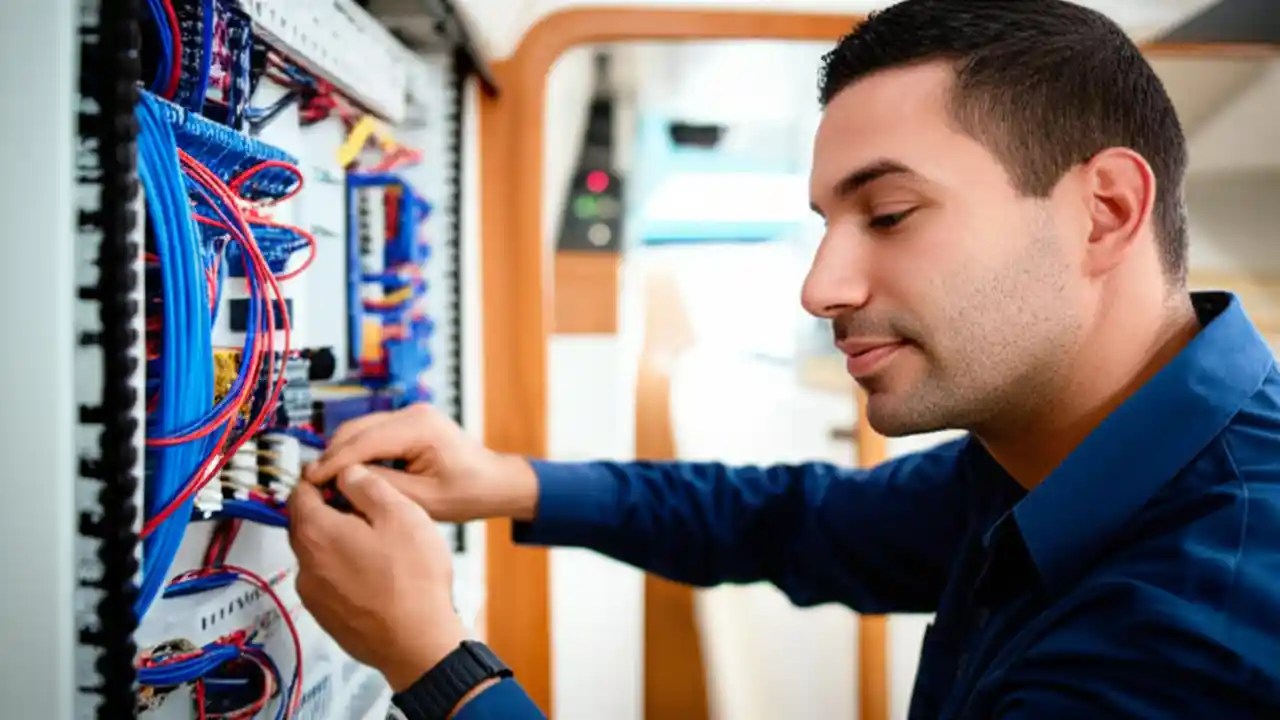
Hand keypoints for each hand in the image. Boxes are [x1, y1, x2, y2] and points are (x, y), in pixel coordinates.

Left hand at [288, 464, 464, 690]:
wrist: (418, 643)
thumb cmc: (412, 581)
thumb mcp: (400, 513)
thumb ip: (367, 485)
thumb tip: (347, 473)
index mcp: (316, 533)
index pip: (301, 490)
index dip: (325, 477)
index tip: (346, 477)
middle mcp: (305, 564)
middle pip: (306, 521)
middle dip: (332, 509)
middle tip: (369, 508)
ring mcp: (313, 594)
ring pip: (319, 552)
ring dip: (340, 540)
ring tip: (380, 542)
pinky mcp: (327, 615)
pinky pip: (329, 579)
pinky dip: (346, 569)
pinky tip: (378, 572)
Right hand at [302, 402, 538, 521]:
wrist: (494, 483)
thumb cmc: (469, 492)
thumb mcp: (423, 499)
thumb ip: (382, 486)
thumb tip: (343, 480)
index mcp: (420, 427)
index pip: (363, 441)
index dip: (333, 462)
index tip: (310, 481)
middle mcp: (413, 414)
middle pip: (356, 430)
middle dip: (332, 457)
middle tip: (312, 485)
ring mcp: (411, 415)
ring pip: (360, 430)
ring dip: (342, 455)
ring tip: (327, 484)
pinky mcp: (408, 423)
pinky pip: (373, 434)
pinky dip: (358, 453)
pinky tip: (350, 475)